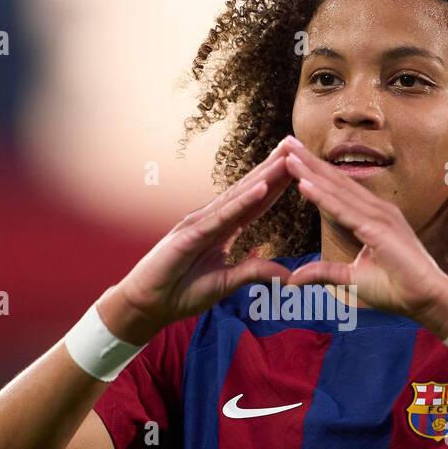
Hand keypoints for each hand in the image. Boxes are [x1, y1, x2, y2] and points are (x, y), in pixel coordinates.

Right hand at [98, 138, 295, 342]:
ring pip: (239, 196)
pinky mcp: (191, 235)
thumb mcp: (227, 283)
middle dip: (274, 168)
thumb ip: (254, 273)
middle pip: (250, 190)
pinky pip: (222, 217)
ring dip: (264, 176)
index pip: (256, 203)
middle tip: (297, 144)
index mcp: (222, 229)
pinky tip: (260, 188)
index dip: (277, 185)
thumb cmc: (182, 291)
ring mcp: (201, 224)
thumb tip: (286, 275)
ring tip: (286, 157)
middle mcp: (213, 220)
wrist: (148, 304)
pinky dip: (242, 202)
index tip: (299, 167)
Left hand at [278, 136, 447, 335]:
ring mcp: (379, 217)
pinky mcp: (378, 230)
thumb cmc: (397, 288)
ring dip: (310, 171)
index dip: (313, 173)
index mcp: (372, 218)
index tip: (291, 158)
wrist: (427, 299)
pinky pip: (344, 211)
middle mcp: (376, 211)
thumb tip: (294, 279)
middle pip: (335, 181)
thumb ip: (323, 273)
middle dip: (308, 162)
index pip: (337, 191)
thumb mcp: (351, 279)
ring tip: (288, 154)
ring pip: (337, 190)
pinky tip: (303, 184)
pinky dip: (323, 197)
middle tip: (285, 142)